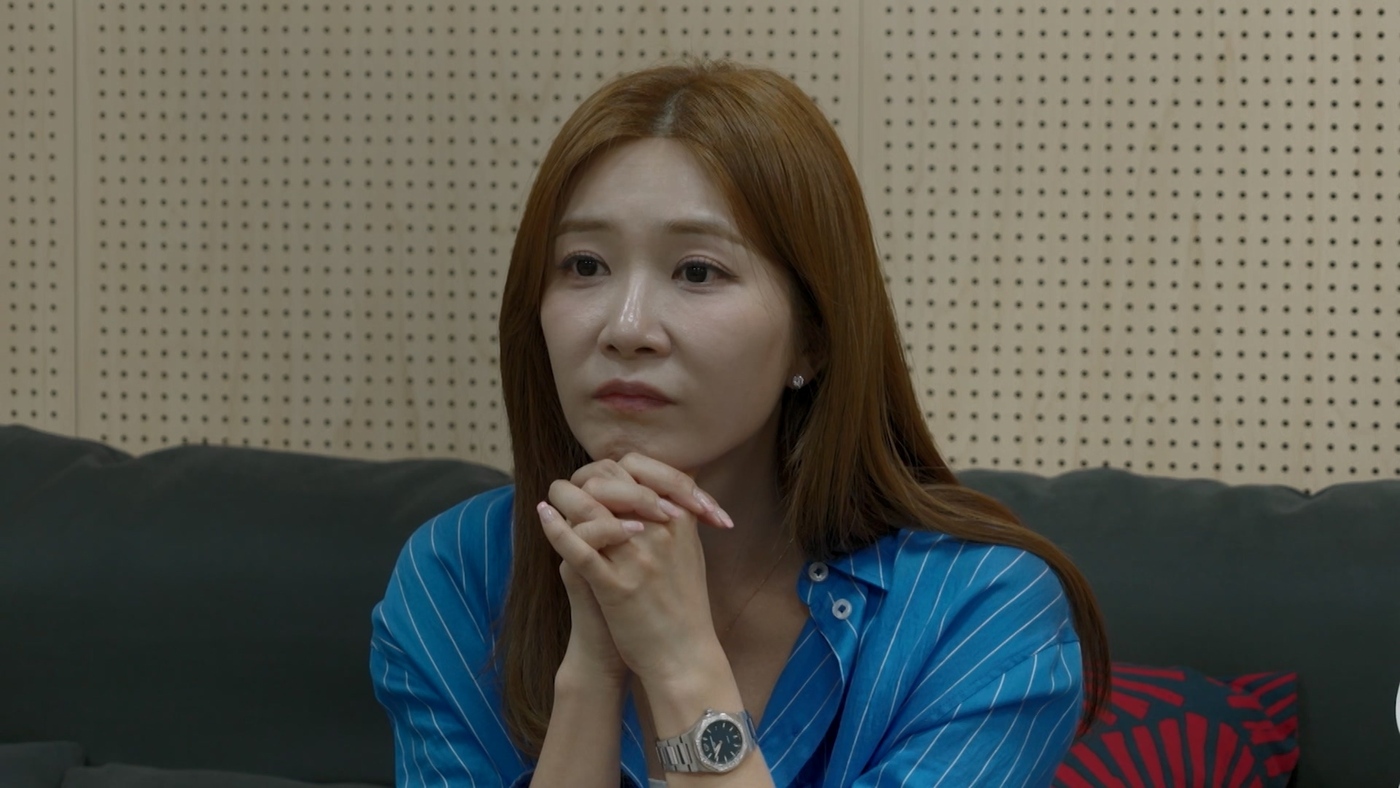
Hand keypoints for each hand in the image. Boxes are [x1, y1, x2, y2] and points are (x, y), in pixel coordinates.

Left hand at [539, 454, 733, 685]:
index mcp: (679, 517)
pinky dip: (556, 528)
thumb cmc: (684, 605)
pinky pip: (578, 547)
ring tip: (550, 499)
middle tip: (570, 488)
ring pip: (589, 507)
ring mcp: (637, 557)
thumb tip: (645, 488)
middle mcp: (659, 530)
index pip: (638, 468)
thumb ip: (671, 518)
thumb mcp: (688, 550)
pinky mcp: (615, 585)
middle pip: (609, 480)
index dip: (609, 468)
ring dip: (563, 497)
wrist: (684, 655)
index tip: (596, 480)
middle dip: (583, 479)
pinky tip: (543, 516)